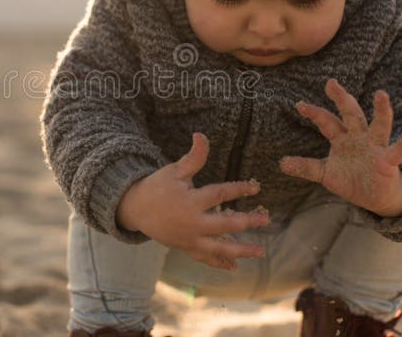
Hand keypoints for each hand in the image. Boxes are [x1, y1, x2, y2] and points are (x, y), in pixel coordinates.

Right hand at [116, 132, 269, 270]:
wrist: (135, 209)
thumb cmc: (157, 187)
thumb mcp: (174, 170)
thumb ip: (193, 157)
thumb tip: (201, 134)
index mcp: (191, 201)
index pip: (220, 194)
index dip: (239, 189)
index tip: (255, 187)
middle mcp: (193, 223)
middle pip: (225, 224)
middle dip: (247, 222)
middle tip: (266, 219)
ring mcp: (190, 239)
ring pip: (219, 248)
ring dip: (241, 250)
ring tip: (261, 252)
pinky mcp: (186, 247)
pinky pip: (205, 258)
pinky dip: (219, 263)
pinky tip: (234, 267)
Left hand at [279, 78, 401, 216]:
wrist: (375, 196)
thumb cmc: (351, 179)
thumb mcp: (325, 173)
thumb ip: (306, 167)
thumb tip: (281, 163)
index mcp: (342, 139)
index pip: (327, 122)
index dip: (315, 113)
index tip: (299, 105)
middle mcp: (359, 138)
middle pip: (351, 114)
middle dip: (342, 99)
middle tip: (331, 83)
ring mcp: (375, 147)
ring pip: (378, 125)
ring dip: (380, 111)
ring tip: (381, 94)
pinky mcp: (388, 161)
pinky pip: (398, 149)